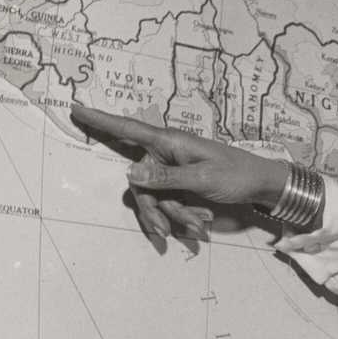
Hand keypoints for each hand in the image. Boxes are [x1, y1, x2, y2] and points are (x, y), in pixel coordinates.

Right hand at [70, 105, 288, 243]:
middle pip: (141, 184)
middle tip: (168, 231)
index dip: (100, 120)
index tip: (75, 107)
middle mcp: (167, 153)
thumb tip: (130, 174)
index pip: (128, 129)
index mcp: (170, 142)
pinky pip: (170, 202)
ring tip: (201, 224)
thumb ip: (165, 178)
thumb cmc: (236, 175)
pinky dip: (184, 215)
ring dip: (176, 215)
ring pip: (157, 198)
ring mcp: (174, 170)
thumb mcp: (202, 179)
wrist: (263, 185)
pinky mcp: (181, 184)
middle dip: (158, 209)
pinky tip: (203, 221)